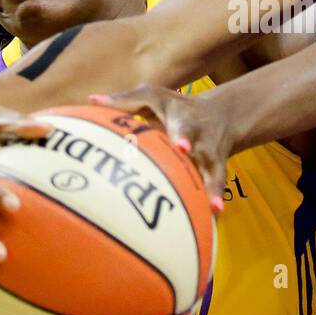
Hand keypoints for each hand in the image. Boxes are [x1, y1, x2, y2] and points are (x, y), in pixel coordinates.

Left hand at [88, 86, 229, 212]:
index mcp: (183, 118)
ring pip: (215, 171)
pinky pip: (216, 187)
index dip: (182, 135)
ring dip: (213, 188)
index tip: (181, 147)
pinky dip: (213, 201)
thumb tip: (91, 100)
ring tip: (213, 208)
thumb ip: (125, 100)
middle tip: (190, 160)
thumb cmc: (176, 107)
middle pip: (202, 146)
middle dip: (194, 152)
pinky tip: (213, 218)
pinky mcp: (216, 170)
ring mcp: (211, 154)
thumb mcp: (154, 96)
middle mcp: (200, 136)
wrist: (223, 114)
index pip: (181, 124)